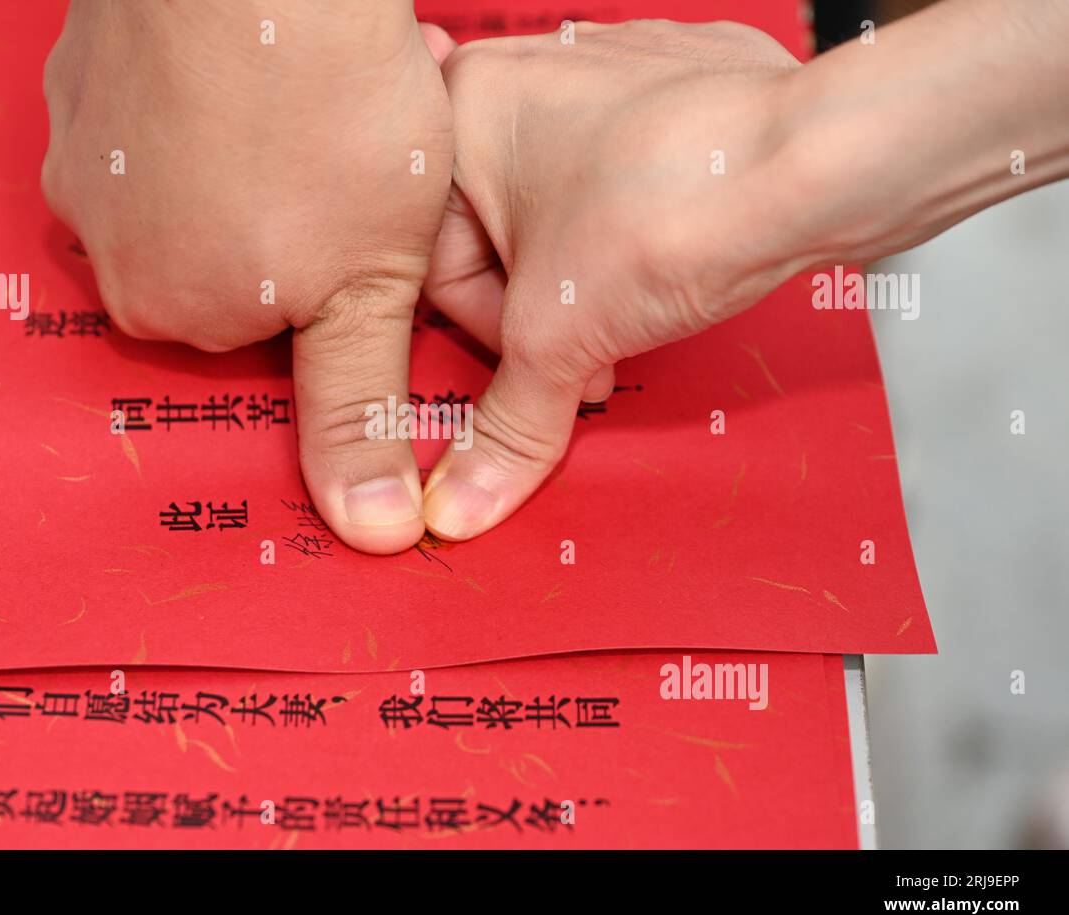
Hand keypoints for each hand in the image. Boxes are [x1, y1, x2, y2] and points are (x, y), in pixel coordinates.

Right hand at [41, 0, 452, 553]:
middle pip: (220, 255)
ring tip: (310, 98)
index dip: (328, 271)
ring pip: (191, 178)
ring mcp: (81, 149)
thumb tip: (370, 531)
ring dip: (256, 150)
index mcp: (171, 311)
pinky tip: (259, 56)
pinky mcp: (81, 69)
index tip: (363, 222)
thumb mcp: (367, 286)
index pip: (260, 326)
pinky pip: (158, 108)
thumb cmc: (322, 113)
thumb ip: (357, 406)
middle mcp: (105, 243)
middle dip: (292, 215)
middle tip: (345, 156)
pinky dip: (211, 91)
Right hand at [421, 20, 807, 540]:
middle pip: (496, 238)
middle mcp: (523, 73)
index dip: (487, 338)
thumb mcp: (560, 337)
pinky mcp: (669, 84)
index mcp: (463, 108)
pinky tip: (668, 260)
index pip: (435, 262)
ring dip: (587, 283)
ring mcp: (602, 70)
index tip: (525, 373)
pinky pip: (621, 179)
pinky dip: (634, 234)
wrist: (821, 164)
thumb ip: (504, 426)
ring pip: (560, 211)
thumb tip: (459, 502)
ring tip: (632, 309)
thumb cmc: (678, 205)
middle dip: (543, 314)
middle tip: (582, 354)